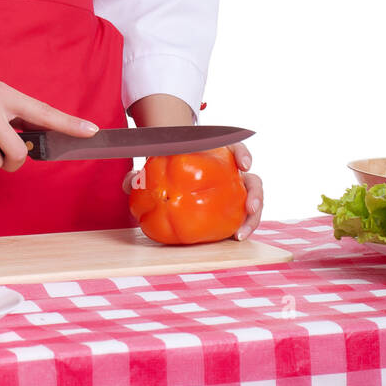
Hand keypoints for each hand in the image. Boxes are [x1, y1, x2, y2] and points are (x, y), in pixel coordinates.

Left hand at [122, 142, 262, 240]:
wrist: (175, 167)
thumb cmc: (169, 163)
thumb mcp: (156, 164)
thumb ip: (142, 173)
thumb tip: (129, 183)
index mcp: (219, 153)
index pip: (236, 149)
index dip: (243, 155)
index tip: (244, 165)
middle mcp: (233, 172)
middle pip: (252, 180)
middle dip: (256, 194)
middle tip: (249, 206)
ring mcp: (236, 190)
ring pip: (253, 202)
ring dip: (253, 217)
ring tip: (241, 234)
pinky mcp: (234, 207)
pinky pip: (243, 216)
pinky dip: (243, 225)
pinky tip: (235, 236)